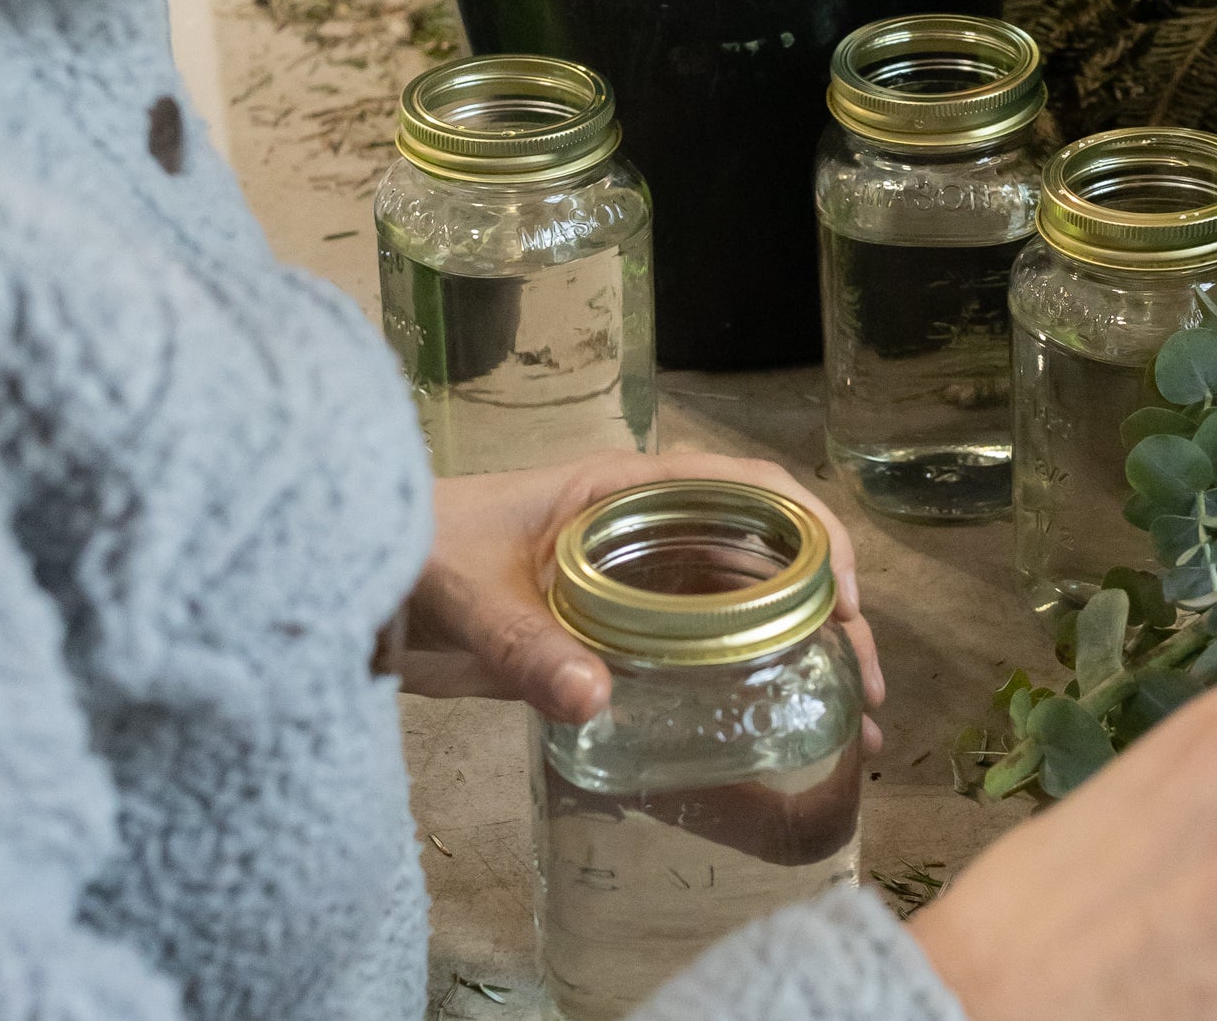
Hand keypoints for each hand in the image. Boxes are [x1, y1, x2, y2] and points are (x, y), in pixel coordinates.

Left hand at [392, 448, 885, 750]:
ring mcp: (635, 581)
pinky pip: (702, 646)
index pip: (746, 488)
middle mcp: (646, 528)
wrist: (355, 584)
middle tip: (861, 681)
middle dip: (829, 607)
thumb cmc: (415, 553)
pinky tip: (777, 728)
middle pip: (765, 552)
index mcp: (624, 490)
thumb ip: (524, 645)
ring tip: (847, 719)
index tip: (842, 595)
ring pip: (745, 603)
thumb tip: (592, 696)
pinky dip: (750, 678)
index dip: (808, 532)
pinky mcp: (614, 632)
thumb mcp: (470, 594)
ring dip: (802, 649)